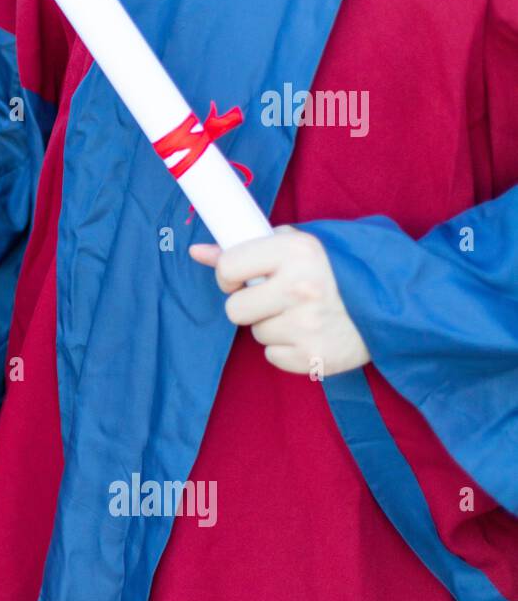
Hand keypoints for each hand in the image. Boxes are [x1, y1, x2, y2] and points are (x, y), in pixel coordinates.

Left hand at [191, 225, 370, 376]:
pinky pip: (274, 357)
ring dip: (274, 326)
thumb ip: (249, 247)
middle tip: (276, 299)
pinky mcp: (315, 357)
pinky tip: (313, 334)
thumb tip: (198, 251)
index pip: (228, 267)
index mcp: (296, 251)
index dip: (229, 275)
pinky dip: (288, 349)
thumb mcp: (302, 243)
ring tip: (305, 315)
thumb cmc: (343, 269)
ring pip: (256, 334)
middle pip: (235, 310)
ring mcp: (308, 326)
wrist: (402, 302)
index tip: (241, 278)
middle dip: (251, 306)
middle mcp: (300, 288)